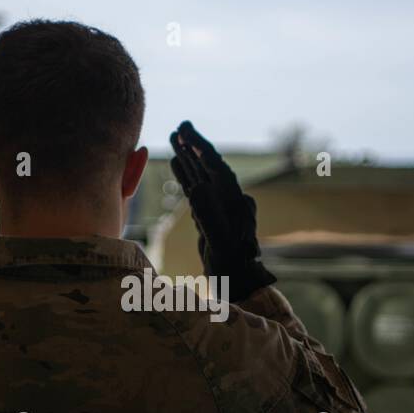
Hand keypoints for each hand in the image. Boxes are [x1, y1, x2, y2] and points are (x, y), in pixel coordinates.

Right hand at [168, 120, 275, 302]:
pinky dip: (185, 174)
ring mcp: (219, 207)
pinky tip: (175, 164)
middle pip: (209, 166)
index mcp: (233, 202)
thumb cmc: (232, 271)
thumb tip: (196, 187)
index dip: (200, 147)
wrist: (239, 287)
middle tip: (180, 126)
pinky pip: (196, 189)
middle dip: (194, 145)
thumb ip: (210, 217)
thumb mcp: (221, 246)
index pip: (216, 167)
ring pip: (201, 175)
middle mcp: (228, 200)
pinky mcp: (210, 216)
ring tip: (174, 138)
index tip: (186, 130)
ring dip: (188, 156)